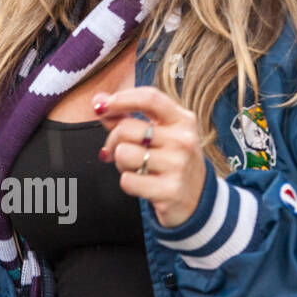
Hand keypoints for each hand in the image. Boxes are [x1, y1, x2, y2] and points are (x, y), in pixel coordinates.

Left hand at [94, 87, 209, 227]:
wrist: (197, 199)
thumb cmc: (170, 159)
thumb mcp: (158, 134)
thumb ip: (126, 116)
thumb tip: (99, 100)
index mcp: (183, 120)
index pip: (150, 98)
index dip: (121, 98)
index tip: (101, 107)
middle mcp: (183, 140)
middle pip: (126, 128)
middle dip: (113, 140)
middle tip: (119, 151)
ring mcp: (178, 165)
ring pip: (124, 153)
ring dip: (121, 163)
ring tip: (137, 168)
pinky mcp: (170, 191)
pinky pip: (127, 180)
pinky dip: (128, 183)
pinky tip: (143, 184)